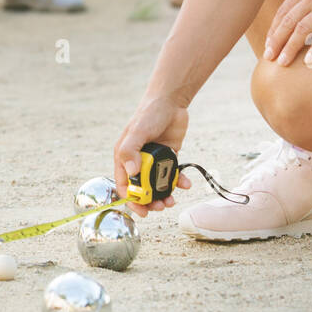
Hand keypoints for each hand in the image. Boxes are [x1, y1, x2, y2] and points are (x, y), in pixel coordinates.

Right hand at [113, 97, 191, 218]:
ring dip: (165, 195)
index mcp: (125, 157)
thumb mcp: (137, 132)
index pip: (124, 185)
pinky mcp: (169, 157)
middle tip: (161, 206)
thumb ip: (130, 150)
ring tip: (172, 200)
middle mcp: (139, 161)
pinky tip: (186, 183)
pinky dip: (179, 181)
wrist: (171, 101)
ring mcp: (155, 160)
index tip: (143, 211)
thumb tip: (131, 172)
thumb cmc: (149, 114)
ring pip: (158, 185)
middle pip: (143, 189)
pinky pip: (173, 174)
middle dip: (151, 201)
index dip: (132, 200)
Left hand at [263, 0, 311, 64]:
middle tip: (268, 58)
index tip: (269, 44)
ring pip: (302, 29)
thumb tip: (301, 13)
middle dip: (276, 41)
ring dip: (290, 47)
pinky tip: (309, 61)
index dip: (274, 29)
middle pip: (288, 21)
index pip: (283, 11)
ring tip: (283, 62)